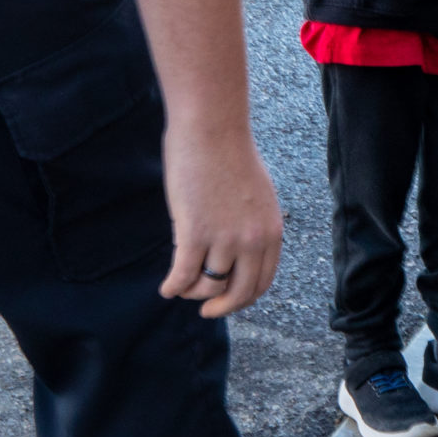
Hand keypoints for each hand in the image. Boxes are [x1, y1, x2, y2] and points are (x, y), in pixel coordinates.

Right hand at [158, 123, 283, 320]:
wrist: (212, 126)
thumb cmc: (228, 150)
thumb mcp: (256, 193)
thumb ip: (252, 222)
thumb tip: (238, 246)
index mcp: (271, 230)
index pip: (262, 282)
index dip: (243, 297)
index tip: (227, 300)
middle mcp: (253, 240)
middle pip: (239, 293)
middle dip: (220, 306)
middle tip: (205, 310)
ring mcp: (224, 239)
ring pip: (208, 285)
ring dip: (192, 292)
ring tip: (180, 287)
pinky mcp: (195, 234)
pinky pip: (183, 275)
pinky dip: (173, 286)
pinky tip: (165, 289)